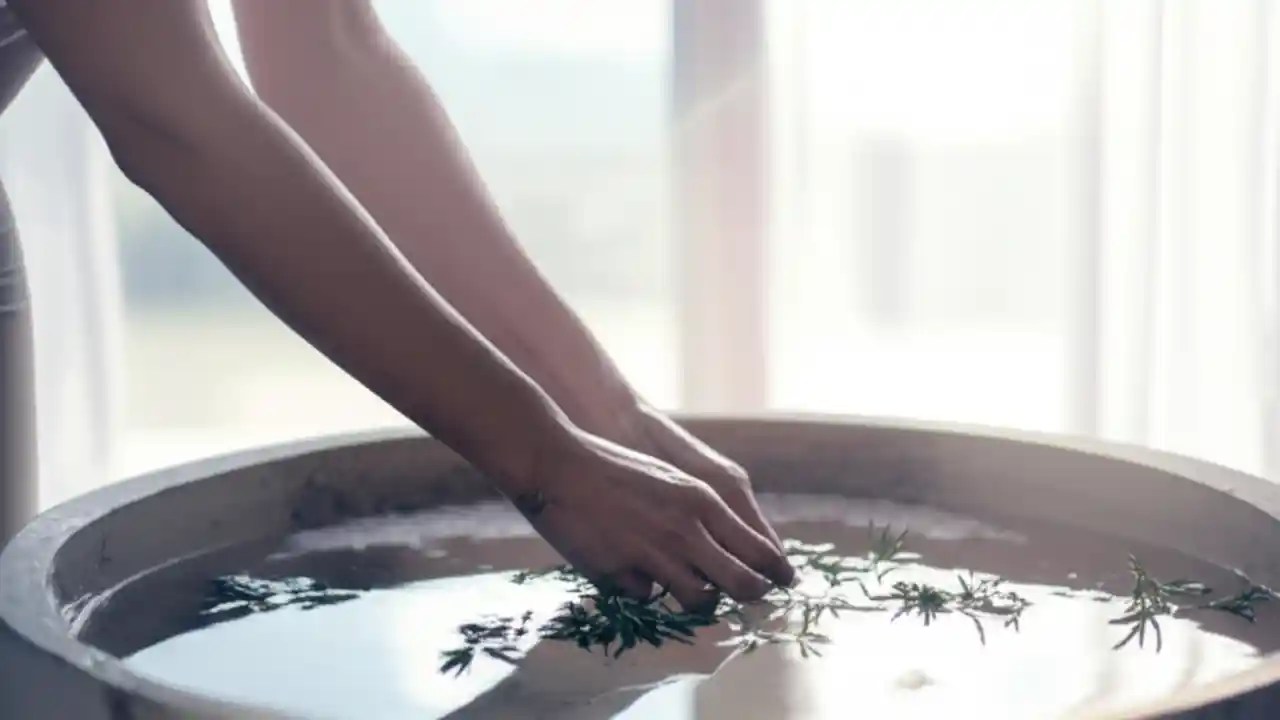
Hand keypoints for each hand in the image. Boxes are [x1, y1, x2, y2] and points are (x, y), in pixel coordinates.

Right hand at [509, 427, 794, 610]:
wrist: (557, 465)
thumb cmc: (615, 469)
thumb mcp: (671, 483)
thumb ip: (700, 514)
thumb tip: (726, 549)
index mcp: (702, 500)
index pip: (758, 549)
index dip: (776, 572)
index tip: (784, 583)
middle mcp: (686, 530)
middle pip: (742, 585)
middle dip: (749, 595)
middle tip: (749, 598)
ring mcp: (654, 554)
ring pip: (700, 600)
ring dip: (698, 599)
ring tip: (688, 589)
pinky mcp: (622, 574)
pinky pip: (647, 595)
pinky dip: (644, 587)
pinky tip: (628, 566)